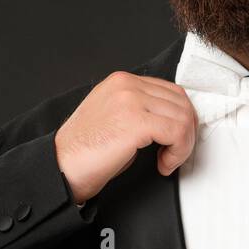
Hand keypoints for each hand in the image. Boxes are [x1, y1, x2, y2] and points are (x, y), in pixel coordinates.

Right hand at [54, 72, 196, 204]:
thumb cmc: (85, 151)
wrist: (62, 167)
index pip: (171, 91)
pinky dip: (177, 153)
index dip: (181, 118)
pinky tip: (163, 164)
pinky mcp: (136, 122)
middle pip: (181, 102)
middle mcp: (127, 85)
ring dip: (182, 145)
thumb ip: (142, 109)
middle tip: (175, 153)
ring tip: (167, 161)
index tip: (176, 140)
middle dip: (186, 132)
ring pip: (183, 118)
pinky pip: (177, 133)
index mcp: (122, 81)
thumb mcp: (116, 117)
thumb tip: (172, 120)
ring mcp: (131, 101)